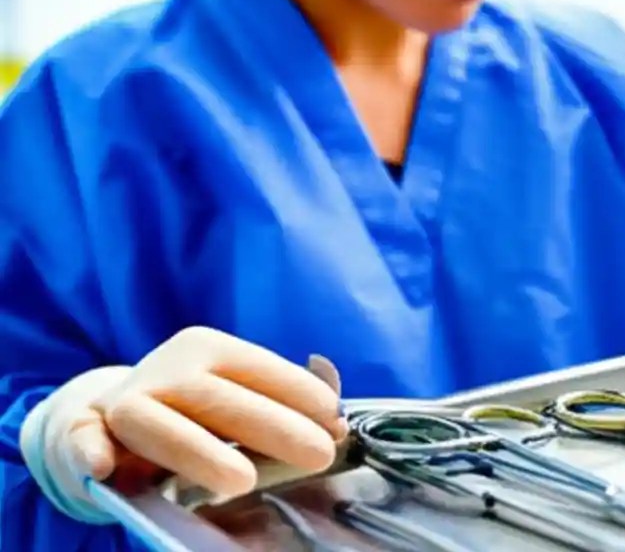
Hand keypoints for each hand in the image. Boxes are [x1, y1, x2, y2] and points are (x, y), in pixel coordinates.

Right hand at [27, 327, 346, 514]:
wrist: (103, 419)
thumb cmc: (189, 412)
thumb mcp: (232, 395)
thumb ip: (280, 402)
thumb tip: (337, 419)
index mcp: (207, 349)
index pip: (259, 367)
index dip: (300, 393)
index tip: (337, 422)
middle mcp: (167, 369)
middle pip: (218, 396)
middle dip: (271, 426)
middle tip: (319, 455)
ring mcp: (122, 401)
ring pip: (155, 421)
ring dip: (198, 451)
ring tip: (241, 480)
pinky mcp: (82, 432)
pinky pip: (84, 438)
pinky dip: (93, 450)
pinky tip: (105, 466)